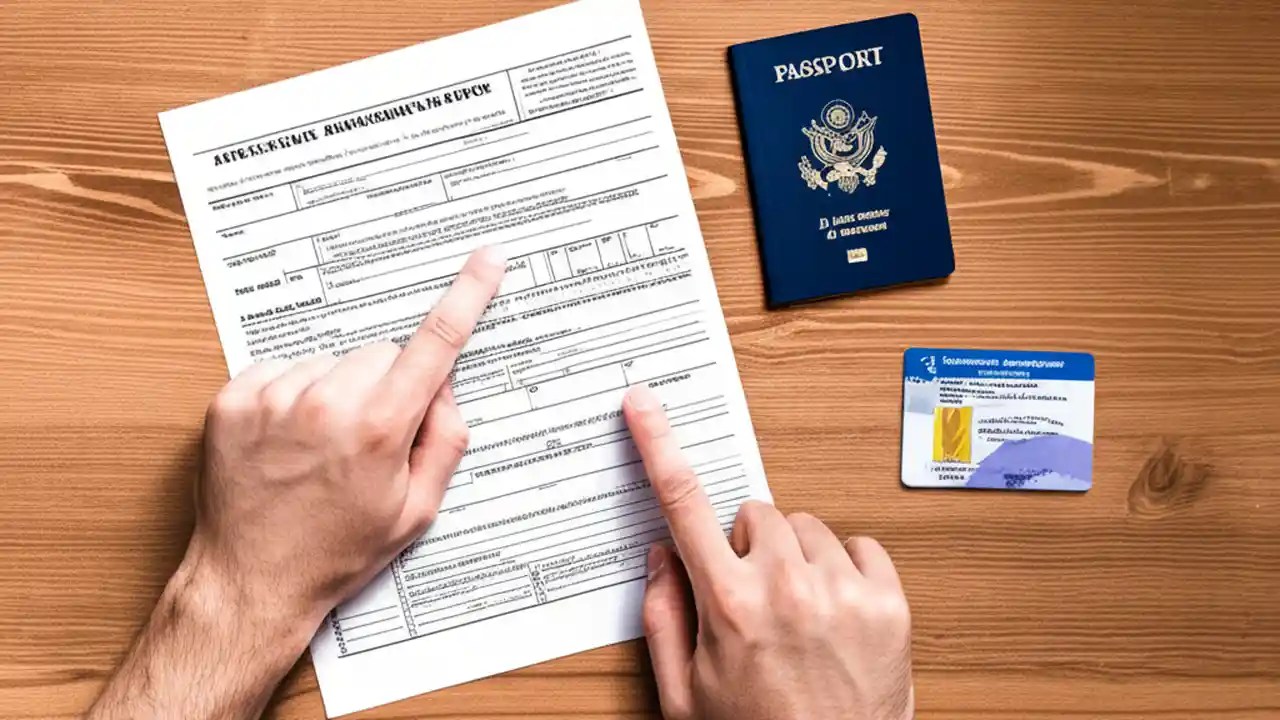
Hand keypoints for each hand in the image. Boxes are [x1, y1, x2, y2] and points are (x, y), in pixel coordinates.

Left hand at [89, 246, 505, 719]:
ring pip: (331, 361)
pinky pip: (282, 369)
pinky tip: (288, 439)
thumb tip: (444, 390)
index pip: (434, 345)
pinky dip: (292, 395)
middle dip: (387, 384)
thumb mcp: (415, 511)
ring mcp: (272, 399)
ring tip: (320, 446)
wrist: (250, 582)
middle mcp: (325, 404)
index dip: (466, 297)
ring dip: (335, 391)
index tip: (484, 262)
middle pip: (380, 353)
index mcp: (379, 430)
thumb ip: (445, 442)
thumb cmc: (335, 552)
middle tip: (369, 439)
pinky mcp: (233, 400)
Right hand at [623, 386, 913, 719]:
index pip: (683, 505)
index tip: (645, 406)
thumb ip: (663, 617)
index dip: (659, 446)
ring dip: (796, 557)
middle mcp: (787, 587)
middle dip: (747, 545)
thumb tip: (661, 555)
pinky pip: (859, 545)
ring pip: (806, 527)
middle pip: (755, 513)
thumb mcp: (684, 694)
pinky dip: (844, 570)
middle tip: (751, 595)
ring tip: (797, 613)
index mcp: (728, 605)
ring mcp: (843, 591)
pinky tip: (833, 610)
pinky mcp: (889, 602)